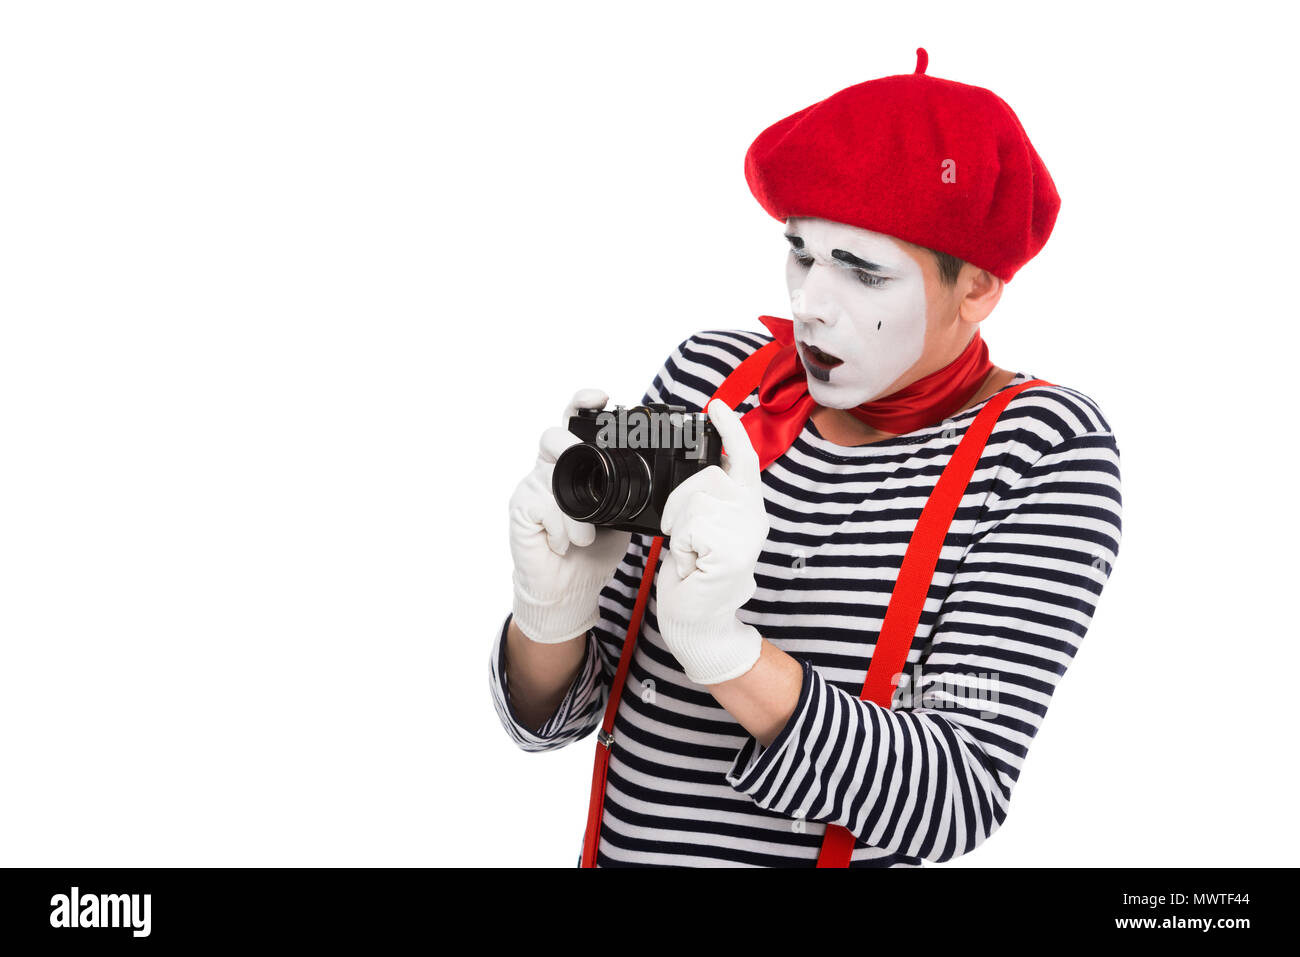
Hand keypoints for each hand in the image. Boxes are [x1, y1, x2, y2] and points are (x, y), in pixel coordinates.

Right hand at [509, 389, 632, 642]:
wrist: (571, 587)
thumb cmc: (595, 546)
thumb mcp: (624, 514)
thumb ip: (633, 490)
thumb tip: (669, 477)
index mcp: (577, 462)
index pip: (576, 421)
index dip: (584, 403)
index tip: (602, 397)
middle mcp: (551, 468)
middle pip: (552, 437)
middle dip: (570, 446)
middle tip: (586, 460)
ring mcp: (532, 487)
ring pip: (549, 475)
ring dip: (572, 508)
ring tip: (585, 534)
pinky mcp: (520, 509)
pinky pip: (541, 507)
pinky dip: (560, 528)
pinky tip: (567, 544)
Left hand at [656, 399, 768, 683]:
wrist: (699, 624)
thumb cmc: (696, 578)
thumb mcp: (701, 530)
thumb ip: (707, 499)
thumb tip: (698, 467)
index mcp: (747, 508)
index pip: (743, 458)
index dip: (730, 429)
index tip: (714, 406)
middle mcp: (754, 517)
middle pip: (706, 476)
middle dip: (680, 502)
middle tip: (680, 535)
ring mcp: (746, 535)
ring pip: (695, 500)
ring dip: (679, 527)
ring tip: (689, 552)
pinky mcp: (731, 553)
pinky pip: (691, 526)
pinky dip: (680, 545)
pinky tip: (691, 563)